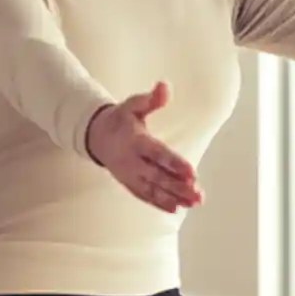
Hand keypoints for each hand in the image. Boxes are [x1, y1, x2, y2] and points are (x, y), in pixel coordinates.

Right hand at [85, 82, 203, 213]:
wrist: (95, 135)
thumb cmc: (120, 118)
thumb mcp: (133, 105)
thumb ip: (150, 99)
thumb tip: (165, 86)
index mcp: (135, 141)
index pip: (157, 155)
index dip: (175, 165)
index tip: (193, 174)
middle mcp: (132, 161)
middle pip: (158, 177)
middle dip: (179, 187)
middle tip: (199, 195)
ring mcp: (130, 175)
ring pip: (153, 190)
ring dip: (173, 198)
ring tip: (194, 203)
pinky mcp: (129, 183)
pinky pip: (144, 195)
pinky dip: (159, 203)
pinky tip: (176, 208)